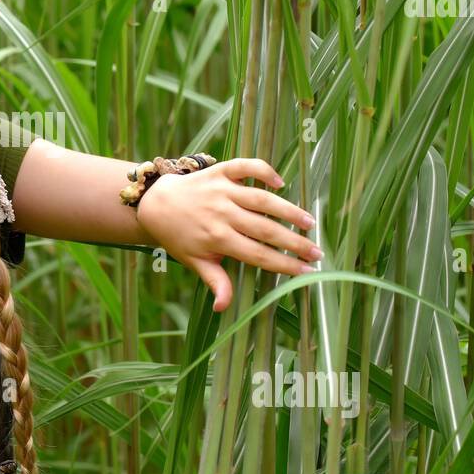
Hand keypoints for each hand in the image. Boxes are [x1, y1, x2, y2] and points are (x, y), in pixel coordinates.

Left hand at [134, 158, 320, 312]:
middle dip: (295, 242)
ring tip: (309, 223)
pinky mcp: (219, 171)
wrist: (155, 204)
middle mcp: (221, 214)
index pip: (258, 255)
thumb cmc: (178, 236)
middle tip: (317, 253)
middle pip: (265, 230)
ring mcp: (221, 191)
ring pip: (261, 200)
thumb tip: (224, 307)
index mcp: (217, 240)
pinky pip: (245, 166)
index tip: (307, 272)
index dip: (284, 264)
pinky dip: (264, 170)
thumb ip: (214, 280)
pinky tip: (280, 182)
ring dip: (288, 210)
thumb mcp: (194, 261)